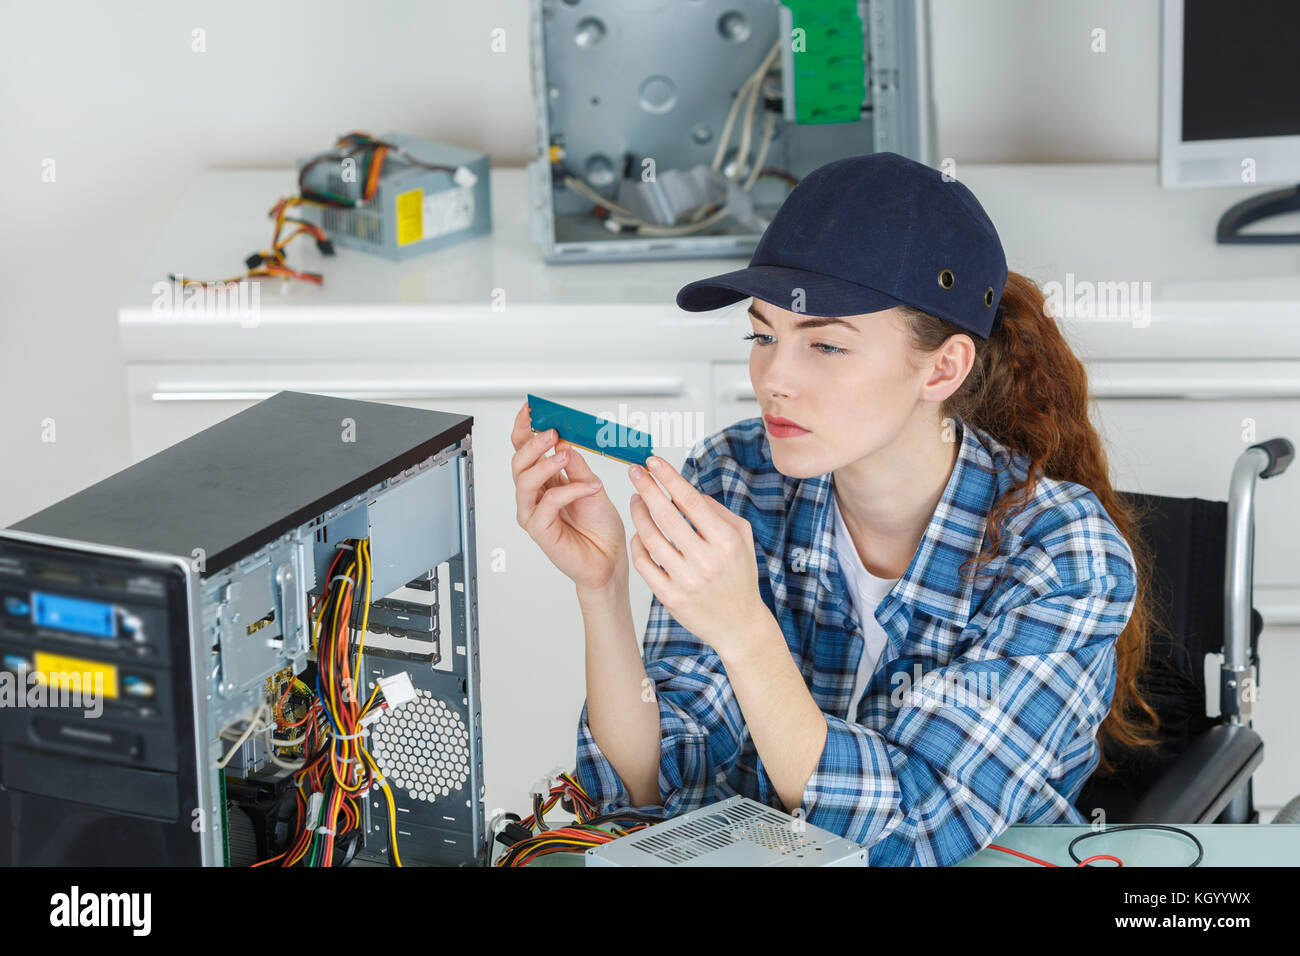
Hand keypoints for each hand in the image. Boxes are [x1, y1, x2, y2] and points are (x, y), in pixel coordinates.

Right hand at [510, 400, 626, 592]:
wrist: (609, 560)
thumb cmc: (600, 528)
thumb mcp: (592, 485)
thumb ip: (577, 465)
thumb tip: (566, 441)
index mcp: (545, 481)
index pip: (525, 450)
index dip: (525, 428)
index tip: (531, 408)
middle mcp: (534, 496)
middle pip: (519, 462)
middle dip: (533, 443)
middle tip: (552, 432)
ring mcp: (534, 513)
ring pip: (525, 481)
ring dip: (546, 463)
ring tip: (566, 455)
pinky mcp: (540, 530)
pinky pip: (548, 504)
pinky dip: (569, 491)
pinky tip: (589, 487)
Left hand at [627, 455, 765, 659]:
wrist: (739, 625)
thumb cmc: (739, 575)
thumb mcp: (742, 538)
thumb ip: (717, 511)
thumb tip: (688, 490)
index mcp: (726, 541)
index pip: (691, 501)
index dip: (670, 478)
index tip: (653, 462)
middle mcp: (706, 560)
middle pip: (666, 515)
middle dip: (647, 488)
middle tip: (636, 472)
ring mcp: (686, 580)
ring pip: (651, 538)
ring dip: (638, 513)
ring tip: (636, 499)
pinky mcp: (670, 597)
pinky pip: (644, 564)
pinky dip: (638, 544)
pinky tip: (638, 532)